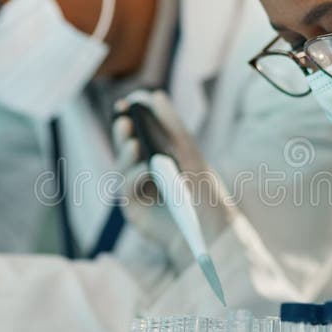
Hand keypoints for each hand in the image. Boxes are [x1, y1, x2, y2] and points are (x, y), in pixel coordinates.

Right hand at [111, 90, 235, 269]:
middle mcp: (146, 173)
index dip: (134, 116)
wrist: (209, 235)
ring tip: (135, 145)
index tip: (131, 101)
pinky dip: (133, 175)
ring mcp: (138, 191)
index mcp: (160, 157)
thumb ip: (173, 128)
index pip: (142, 132)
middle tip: (126, 120)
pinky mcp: (133, 209)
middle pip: (126, 147)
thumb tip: (156, 96)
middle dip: (123, 133)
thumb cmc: (203, 195)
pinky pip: (126, 187)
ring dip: (125, 153)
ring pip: (122, 166)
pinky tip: (145, 170)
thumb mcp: (191, 156)